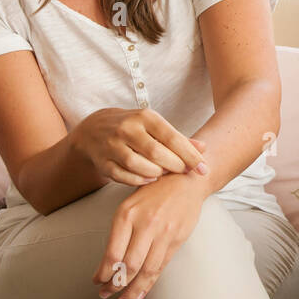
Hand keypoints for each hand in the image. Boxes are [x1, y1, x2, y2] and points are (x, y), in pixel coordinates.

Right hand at [72, 107, 207, 185]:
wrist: (94, 129)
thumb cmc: (134, 128)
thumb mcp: (155, 126)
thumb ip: (179, 138)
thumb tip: (204, 148)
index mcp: (144, 117)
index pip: (171, 137)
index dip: (189, 155)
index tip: (203, 168)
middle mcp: (127, 128)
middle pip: (156, 152)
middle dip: (175, 166)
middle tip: (185, 173)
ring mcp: (112, 145)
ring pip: (138, 165)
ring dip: (156, 174)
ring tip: (165, 175)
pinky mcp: (102, 161)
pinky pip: (123, 176)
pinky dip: (139, 181)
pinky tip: (149, 180)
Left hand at [91, 172, 210, 298]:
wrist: (185, 179)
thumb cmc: (153, 191)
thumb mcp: (130, 203)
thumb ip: (120, 230)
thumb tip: (109, 263)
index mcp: (127, 214)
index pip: (112, 253)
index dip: (103, 273)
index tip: (97, 282)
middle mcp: (145, 224)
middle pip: (129, 265)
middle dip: (115, 286)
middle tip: (105, 296)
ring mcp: (163, 232)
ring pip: (146, 270)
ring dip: (133, 291)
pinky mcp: (177, 238)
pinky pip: (161, 266)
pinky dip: (150, 283)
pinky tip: (141, 294)